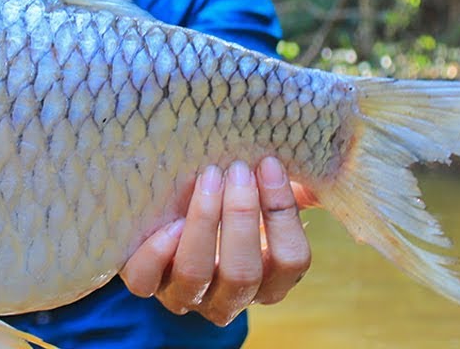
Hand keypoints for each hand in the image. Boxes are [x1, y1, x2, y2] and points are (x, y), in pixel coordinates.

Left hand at [119, 157, 311, 325]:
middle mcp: (230, 298)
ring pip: (196, 273)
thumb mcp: (264, 201)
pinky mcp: (149, 286)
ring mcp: (186, 296)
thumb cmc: (229, 208)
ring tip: (207, 178)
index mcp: (270, 281)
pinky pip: (145, 281)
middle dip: (241, 216)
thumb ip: (293, 190)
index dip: (282, 213)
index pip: (291, 260)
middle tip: (237, 169)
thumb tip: (314, 160)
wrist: (174, 220)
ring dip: (203, 222)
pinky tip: (169, 222)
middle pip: (243, 272)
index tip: (269, 165)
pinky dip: (156, 252)